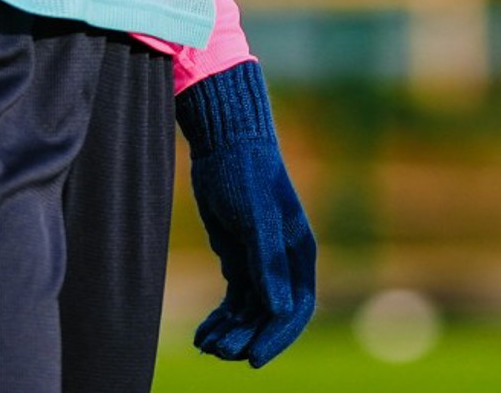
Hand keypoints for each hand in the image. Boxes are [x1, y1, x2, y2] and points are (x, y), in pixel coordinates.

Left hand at [177, 61, 315, 366]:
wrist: (226, 142)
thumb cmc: (245, 174)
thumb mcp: (255, 219)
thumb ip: (268, 263)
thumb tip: (280, 309)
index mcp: (298, 252)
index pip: (296, 307)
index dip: (278, 336)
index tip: (252, 359)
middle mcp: (283, 261)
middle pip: (271, 315)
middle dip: (247, 337)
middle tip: (219, 352)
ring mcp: (260, 261)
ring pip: (249, 311)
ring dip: (231, 332)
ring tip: (206, 346)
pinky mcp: (238, 257)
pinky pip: (234, 300)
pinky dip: (221, 319)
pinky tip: (203, 334)